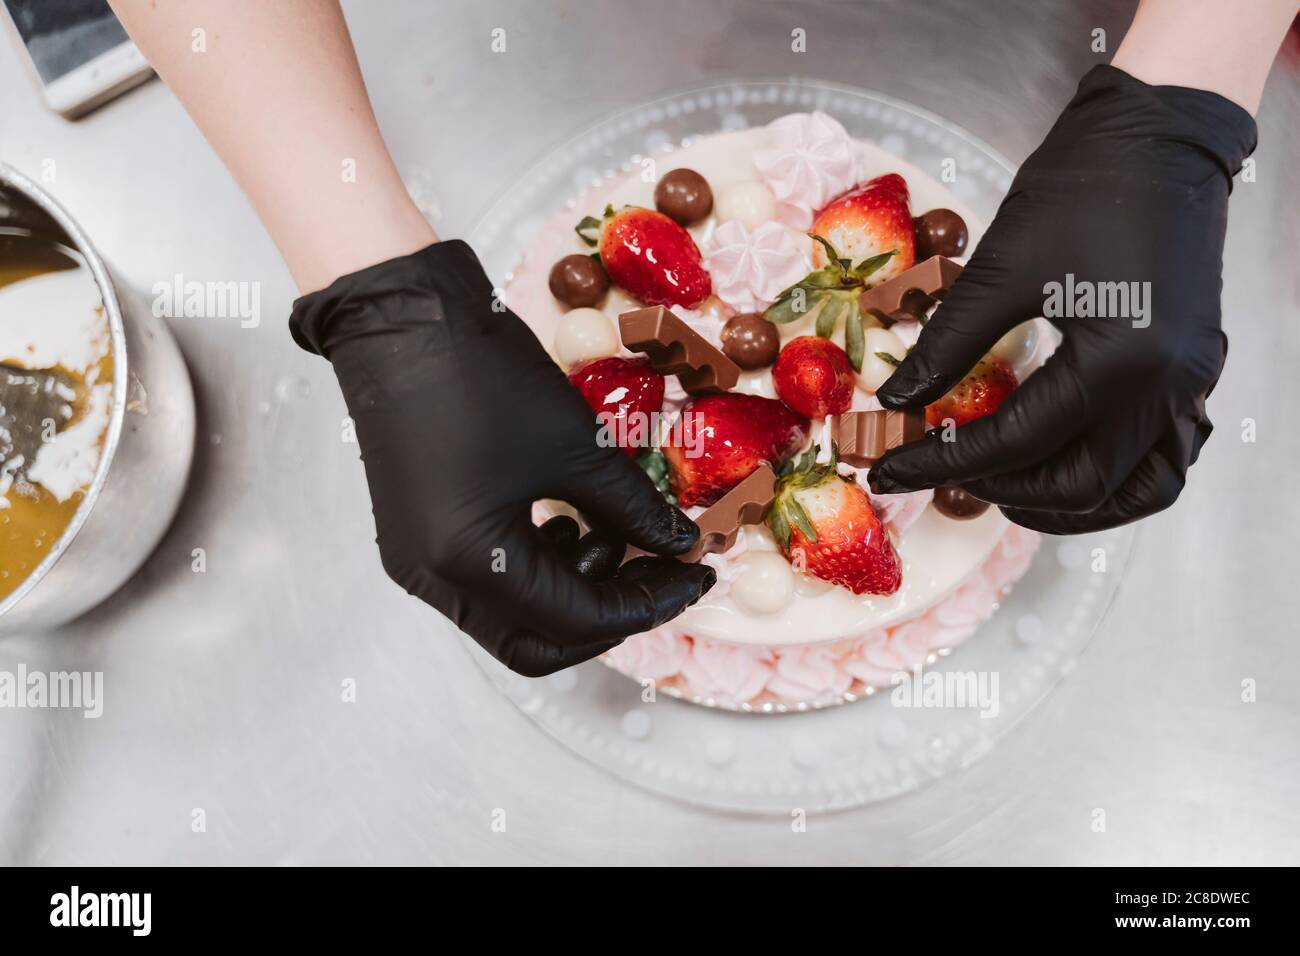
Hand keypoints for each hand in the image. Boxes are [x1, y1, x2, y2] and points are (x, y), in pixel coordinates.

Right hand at [290, 240, 714, 675]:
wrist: (396, 314)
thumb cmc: (483, 373)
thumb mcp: (574, 444)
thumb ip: (634, 506)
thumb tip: (681, 544)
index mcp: (473, 563)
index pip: (581, 619)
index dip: (650, 601)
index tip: (696, 573)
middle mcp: (436, 580)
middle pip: (539, 642)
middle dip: (608, 613)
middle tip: (658, 571)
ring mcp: (418, 563)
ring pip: (512, 616)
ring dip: (572, 590)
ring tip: (614, 533)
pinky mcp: (414, 539)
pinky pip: (485, 583)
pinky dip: (535, 568)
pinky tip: (567, 520)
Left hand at [870, 66, 1256, 533]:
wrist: (1161, 133)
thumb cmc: (1083, 188)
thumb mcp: (1001, 269)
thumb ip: (946, 346)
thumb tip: (895, 400)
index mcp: (1121, 363)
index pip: (1016, 444)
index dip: (941, 462)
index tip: (888, 469)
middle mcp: (1168, 389)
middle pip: (1078, 485)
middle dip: (998, 488)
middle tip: (936, 467)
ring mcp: (1193, 385)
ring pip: (1135, 489)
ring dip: (1063, 498)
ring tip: (997, 480)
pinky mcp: (1195, 372)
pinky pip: (1164, 457)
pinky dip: (1113, 475)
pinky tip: (1062, 456)